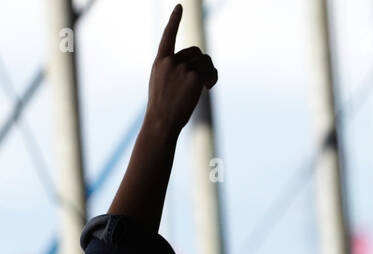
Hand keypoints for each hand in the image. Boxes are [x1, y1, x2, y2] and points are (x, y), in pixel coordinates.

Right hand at [144, 5, 216, 136]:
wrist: (161, 122)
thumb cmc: (162, 108)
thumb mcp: (161, 83)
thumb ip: (173, 69)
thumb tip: (197, 65)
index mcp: (160, 62)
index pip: (168, 36)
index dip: (175, 20)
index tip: (180, 6)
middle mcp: (170, 62)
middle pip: (195, 51)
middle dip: (201, 63)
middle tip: (202, 80)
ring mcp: (182, 68)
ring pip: (204, 60)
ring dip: (208, 72)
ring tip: (205, 86)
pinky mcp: (193, 77)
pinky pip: (210, 71)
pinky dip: (213, 78)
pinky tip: (208, 88)